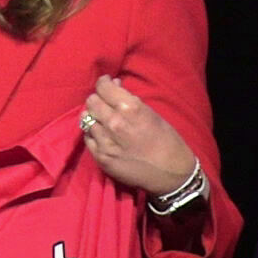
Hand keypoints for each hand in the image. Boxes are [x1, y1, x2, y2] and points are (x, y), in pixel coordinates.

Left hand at [80, 76, 195, 196]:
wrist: (171, 174)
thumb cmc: (168, 141)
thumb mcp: (152, 113)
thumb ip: (129, 100)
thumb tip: (114, 86)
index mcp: (130, 108)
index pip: (103, 87)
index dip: (104, 83)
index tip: (107, 84)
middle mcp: (114, 122)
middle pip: (91, 101)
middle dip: (98, 98)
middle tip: (105, 102)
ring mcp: (105, 141)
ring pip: (86, 119)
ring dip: (94, 117)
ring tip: (104, 120)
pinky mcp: (100, 158)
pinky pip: (87, 138)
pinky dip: (93, 134)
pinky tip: (103, 135)